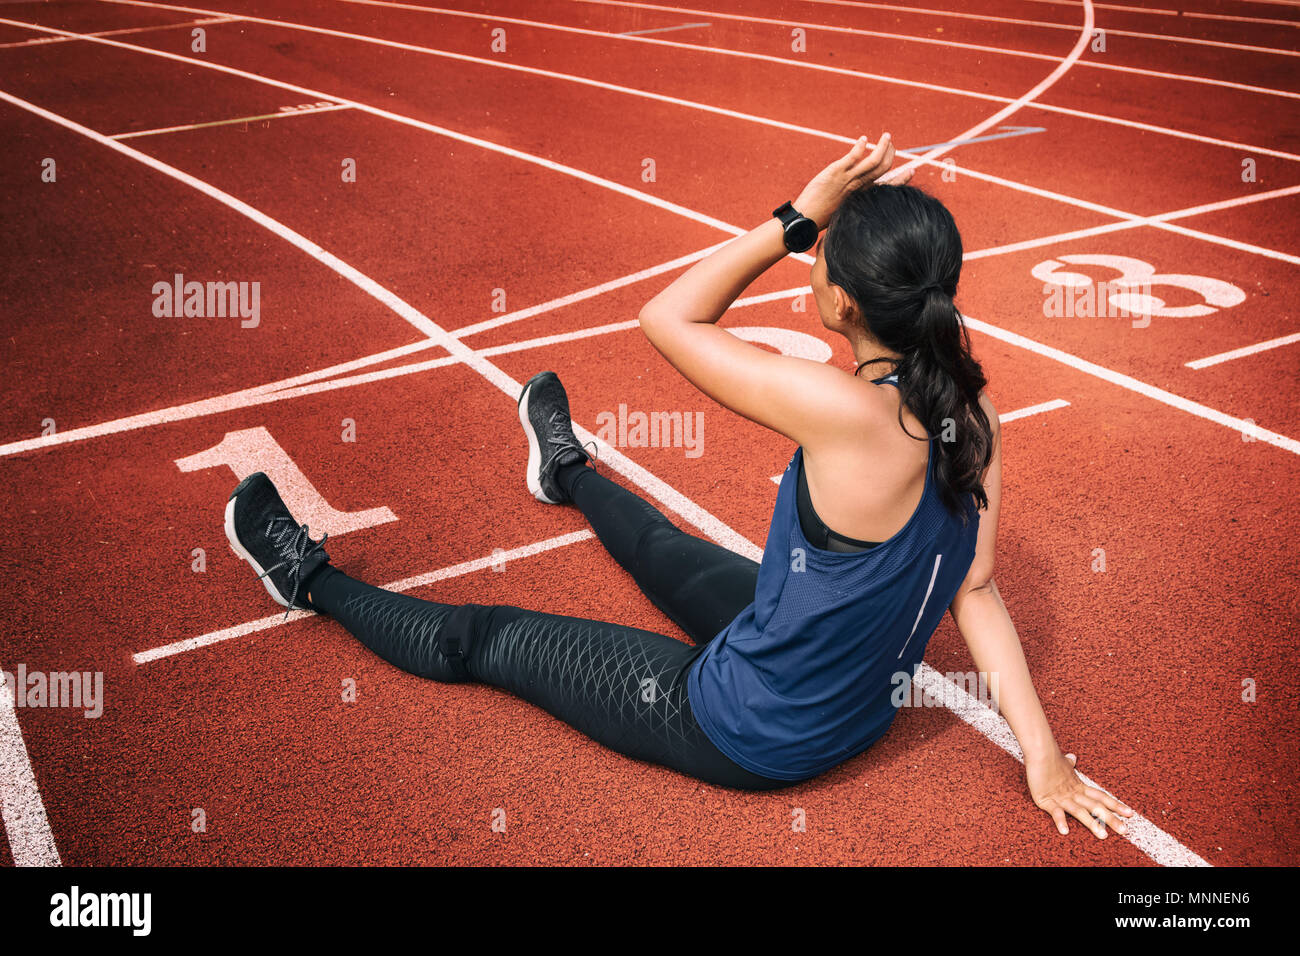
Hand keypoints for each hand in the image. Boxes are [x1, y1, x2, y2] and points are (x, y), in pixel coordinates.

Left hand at [793, 133, 911, 228]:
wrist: (806, 220)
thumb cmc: (822, 216)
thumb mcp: (843, 208)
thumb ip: (851, 199)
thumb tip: (855, 194)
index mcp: (862, 196)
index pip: (888, 187)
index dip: (902, 179)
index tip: (912, 171)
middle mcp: (859, 187)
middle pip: (884, 168)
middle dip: (891, 153)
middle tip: (890, 143)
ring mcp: (848, 179)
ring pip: (874, 161)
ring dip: (883, 146)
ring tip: (886, 136)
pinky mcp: (836, 172)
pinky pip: (854, 156)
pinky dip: (861, 146)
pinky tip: (863, 139)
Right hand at [1026, 750, 1134, 839]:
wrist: (1040, 751)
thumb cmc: (1050, 757)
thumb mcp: (1063, 762)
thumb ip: (1069, 763)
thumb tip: (1073, 757)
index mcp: (1079, 786)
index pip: (1101, 797)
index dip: (1115, 805)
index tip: (1130, 814)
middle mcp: (1074, 793)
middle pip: (1096, 807)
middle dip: (1111, 819)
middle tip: (1125, 831)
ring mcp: (1061, 797)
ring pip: (1080, 812)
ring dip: (1092, 823)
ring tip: (1102, 835)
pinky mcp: (1046, 800)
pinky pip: (1055, 812)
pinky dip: (1060, 821)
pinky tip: (1065, 831)